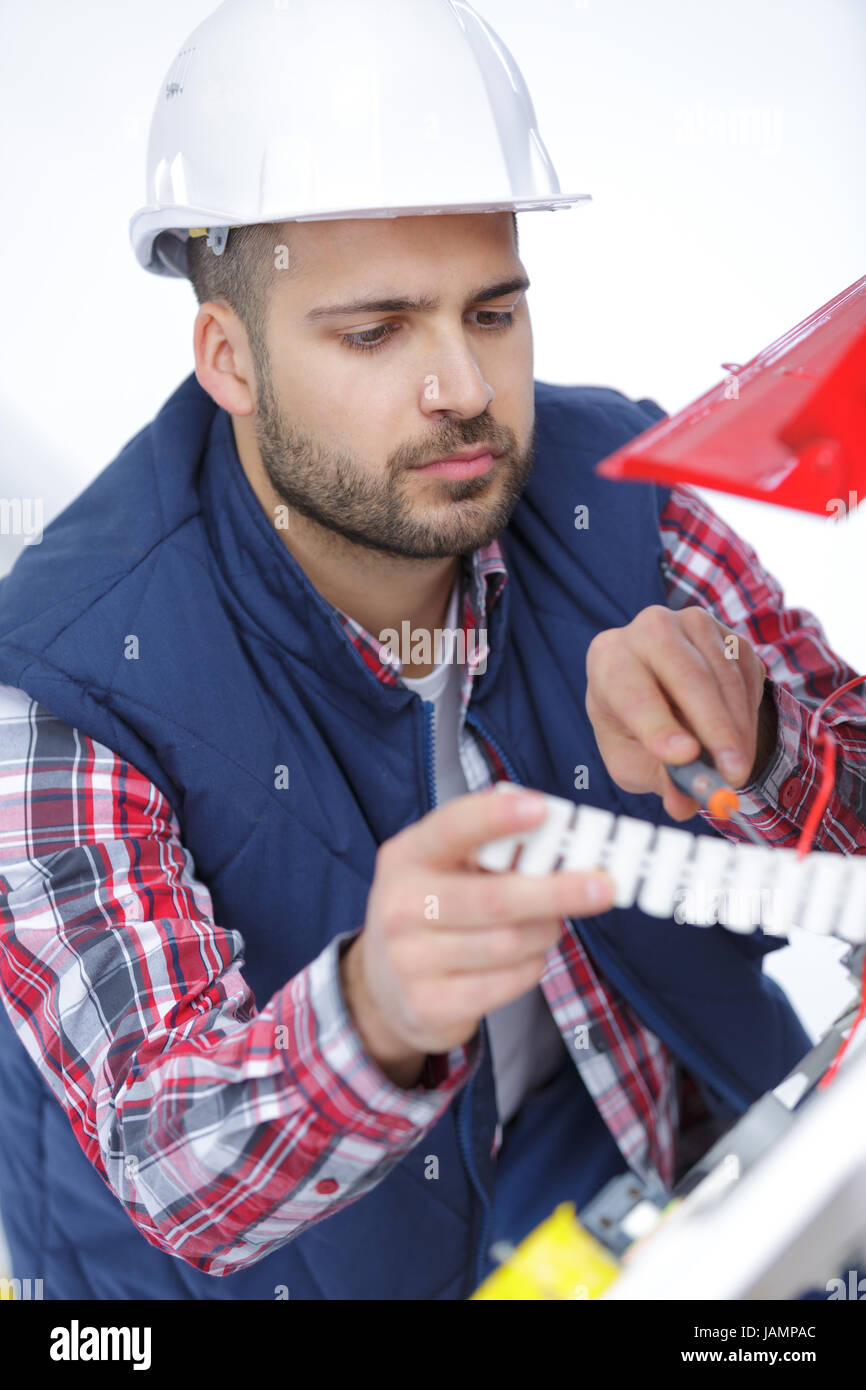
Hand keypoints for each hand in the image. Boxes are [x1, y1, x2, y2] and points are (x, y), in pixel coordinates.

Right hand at [340, 786, 615, 1079]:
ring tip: (550, 923)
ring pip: (510, 943)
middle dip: (557, 890)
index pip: (451, 827)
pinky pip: (508, 982)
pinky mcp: (429, 1005)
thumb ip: (491, 848)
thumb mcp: (444, 869)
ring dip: (546, 931)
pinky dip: (532, 966)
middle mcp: (401, 905)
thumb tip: (561, 833)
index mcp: (407, 856)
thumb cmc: (433, 910)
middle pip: (495, 898)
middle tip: (605, 885)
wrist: (384, 988)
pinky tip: (526, 956)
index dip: (497, 818)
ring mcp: (410, 960)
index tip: (543, 809)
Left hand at [585, 605, 768, 820]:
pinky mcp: (729, 635)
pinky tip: (738, 743)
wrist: (661, 692)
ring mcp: (692, 625)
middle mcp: (648, 630)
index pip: (630, 689)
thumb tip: (684, 804)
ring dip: (737, 730)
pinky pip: (748, 676)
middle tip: (731, 775)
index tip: (683, 756)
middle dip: (713, 728)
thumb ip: (658, 780)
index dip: (656, 724)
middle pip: (686, 673)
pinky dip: (748, 716)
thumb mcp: (633, 761)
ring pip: (724, 677)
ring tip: (737, 772)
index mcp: (608, 658)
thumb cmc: (635, 727)